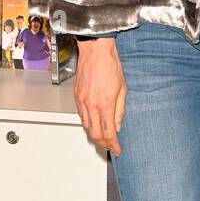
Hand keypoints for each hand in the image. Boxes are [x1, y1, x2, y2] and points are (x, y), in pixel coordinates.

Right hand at [74, 38, 126, 153]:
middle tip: (110, 146)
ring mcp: (82, 101)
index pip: (108, 132)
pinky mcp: (76, 97)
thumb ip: (120, 110)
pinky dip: (88, 122)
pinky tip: (94, 122)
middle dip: (103, 143)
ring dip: (95, 134)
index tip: (117, 149)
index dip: (113, 144)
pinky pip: (81, 115)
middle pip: (94, 134)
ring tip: (103, 136)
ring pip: (86, 126)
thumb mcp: (123, 89)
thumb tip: (118, 125)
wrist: (95, 51)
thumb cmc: (110, 65)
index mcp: (105, 104)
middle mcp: (91, 105)